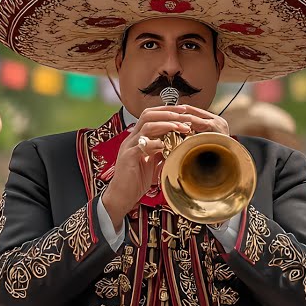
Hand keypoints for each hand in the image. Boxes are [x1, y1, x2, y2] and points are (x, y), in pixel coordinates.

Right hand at [101, 106, 198, 222]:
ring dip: (165, 125)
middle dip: (168, 112)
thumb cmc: (136, 180)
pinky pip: (142, 145)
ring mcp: (129, 146)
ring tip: (180, 127)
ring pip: (146, 126)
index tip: (183, 111)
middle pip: (148, 115)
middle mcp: (132, 138)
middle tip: (184, 115)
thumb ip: (161, 150)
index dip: (166, 110)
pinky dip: (156, 143)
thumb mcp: (152, 162)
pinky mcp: (128, 157)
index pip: (150, 115)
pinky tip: (166, 145)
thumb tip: (175, 143)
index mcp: (137, 137)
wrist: (121, 196)